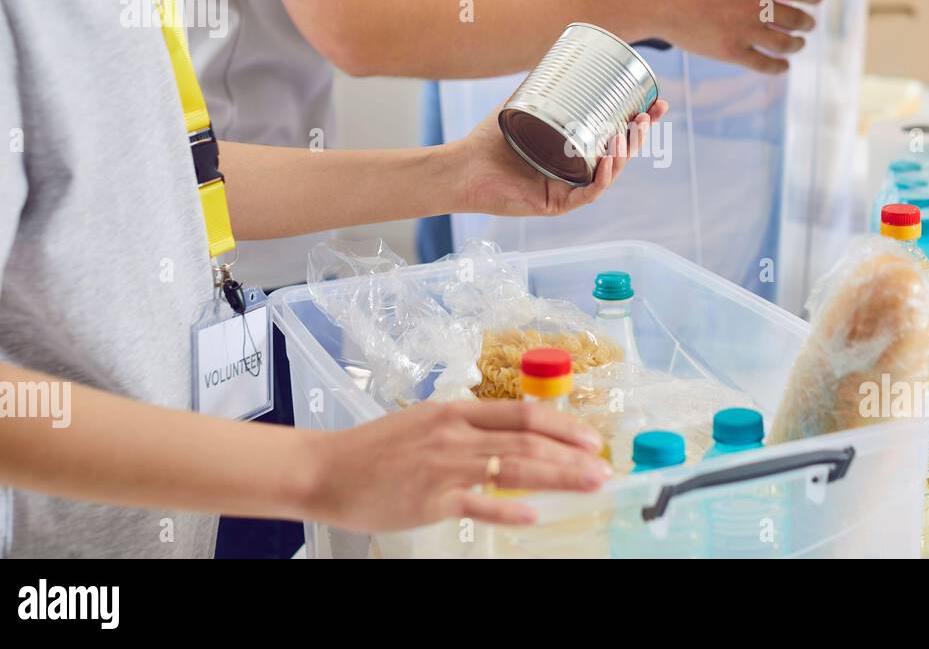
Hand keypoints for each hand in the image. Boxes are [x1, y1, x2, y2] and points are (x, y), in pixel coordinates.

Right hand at [309, 400, 610, 531]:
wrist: (326, 469)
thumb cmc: (375, 451)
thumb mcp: (426, 425)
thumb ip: (467, 431)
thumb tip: (511, 443)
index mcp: (457, 412)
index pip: (523, 414)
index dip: (563, 426)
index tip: (591, 439)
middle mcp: (456, 433)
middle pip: (528, 441)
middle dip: (572, 455)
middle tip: (603, 469)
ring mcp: (444, 465)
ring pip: (514, 467)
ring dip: (557, 477)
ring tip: (588, 485)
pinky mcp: (429, 497)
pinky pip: (477, 503)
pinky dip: (508, 509)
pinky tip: (534, 516)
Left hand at [449, 99, 668, 216]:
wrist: (462, 166)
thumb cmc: (488, 140)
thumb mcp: (522, 106)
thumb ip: (540, 86)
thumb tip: (561, 53)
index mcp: (574, 151)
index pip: (614, 135)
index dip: (638, 122)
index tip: (656, 103)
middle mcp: (575, 171)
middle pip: (618, 155)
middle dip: (639, 135)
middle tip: (649, 114)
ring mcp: (568, 189)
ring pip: (607, 174)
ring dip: (624, 154)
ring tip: (629, 132)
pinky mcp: (555, 204)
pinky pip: (586, 193)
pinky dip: (600, 179)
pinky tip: (608, 163)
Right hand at [647, 0, 823, 73]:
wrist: (656, 0)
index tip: (816, 0)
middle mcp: (758, 7)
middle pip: (799, 20)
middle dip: (807, 22)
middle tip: (807, 23)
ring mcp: (746, 33)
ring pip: (787, 44)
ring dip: (797, 44)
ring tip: (797, 43)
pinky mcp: (732, 53)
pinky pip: (765, 65)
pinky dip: (779, 66)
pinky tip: (782, 64)